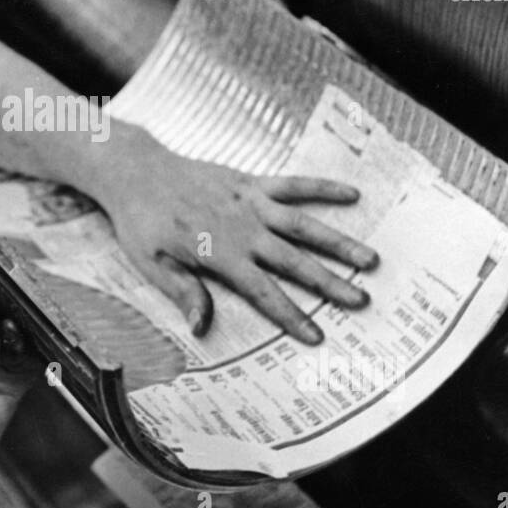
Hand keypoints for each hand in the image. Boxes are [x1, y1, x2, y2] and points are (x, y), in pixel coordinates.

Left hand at [103, 133, 378, 344]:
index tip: (317, 335)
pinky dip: (322, 188)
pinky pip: (293, 184)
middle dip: (329, 283)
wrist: (137, 172)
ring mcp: (251, 202)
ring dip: (338, 241)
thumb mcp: (152, 264)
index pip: (263, 291)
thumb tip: (201, 327)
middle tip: (361, 300)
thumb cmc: (142, 223)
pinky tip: (352, 195)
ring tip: (370, 258)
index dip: (291, 314)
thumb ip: (183, 291)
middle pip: (294, 260)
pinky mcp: (251, 182)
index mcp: (219, 252)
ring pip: (303, 224)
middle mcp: (242, 227)